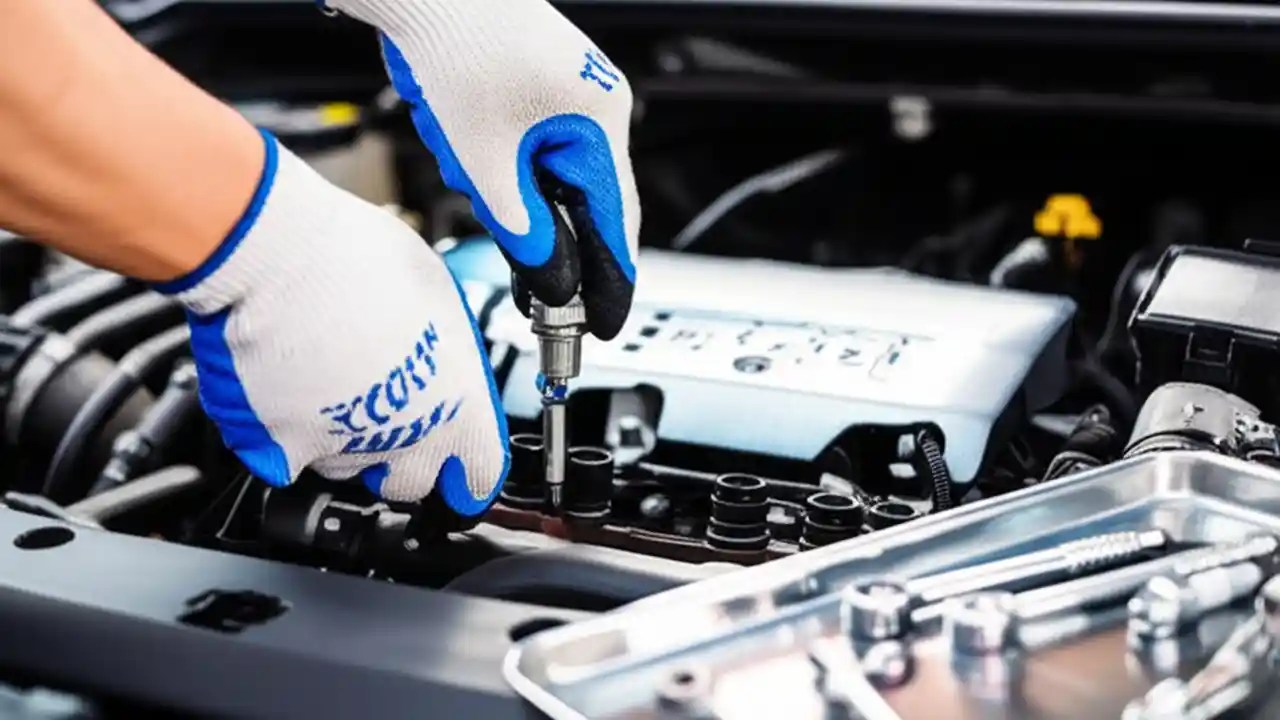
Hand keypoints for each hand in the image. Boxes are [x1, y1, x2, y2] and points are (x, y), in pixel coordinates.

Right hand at [158, 131, 507, 511]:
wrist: (277, 257)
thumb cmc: (357, 259)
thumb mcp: (435, 293)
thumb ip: (444, 348)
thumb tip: (441, 354)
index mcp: (457, 402)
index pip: (481, 475)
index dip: (467, 470)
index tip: (457, 466)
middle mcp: (407, 436)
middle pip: (411, 480)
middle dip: (400, 457)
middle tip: (384, 409)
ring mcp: (345, 447)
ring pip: (349, 466)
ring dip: (343, 437)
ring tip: (328, 378)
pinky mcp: (284, 449)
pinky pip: (287, 458)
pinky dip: (283, 436)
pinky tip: (284, 390)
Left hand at [325, 0, 640, 339]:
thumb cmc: (454, 43)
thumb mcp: (485, 160)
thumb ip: (523, 228)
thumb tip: (553, 278)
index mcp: (599, 119)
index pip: (616, 218)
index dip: (610, 276)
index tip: (606, 320)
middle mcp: (595, 103)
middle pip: (583, 199)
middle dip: (547, 234)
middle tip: (533, 287)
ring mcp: (568, 92)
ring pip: (550, 175)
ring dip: (509, 190)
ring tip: (462, 159)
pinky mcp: (537, 87)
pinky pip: (532, 148)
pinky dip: (501, 166)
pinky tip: (464, 149)